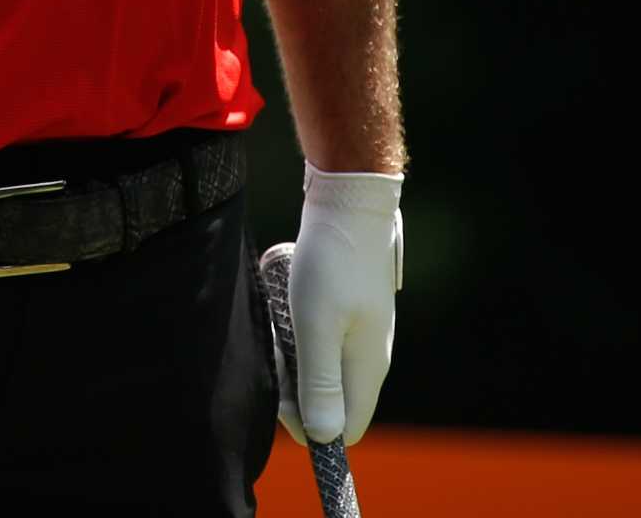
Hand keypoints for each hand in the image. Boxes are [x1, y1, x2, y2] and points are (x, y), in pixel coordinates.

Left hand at [280, 167, 402, 446]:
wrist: (350, 201)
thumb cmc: (332, 262)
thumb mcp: (317, 324)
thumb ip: (320, 382)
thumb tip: (323, 439)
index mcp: (368, 368)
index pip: (345, 429)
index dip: (308, 425)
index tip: (277, 394)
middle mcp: (370, 356)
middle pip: (330, 400)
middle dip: (293, 387)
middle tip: (270, 349)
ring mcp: (361, 331)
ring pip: (321, 367)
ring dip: (291, 356)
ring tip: (276, 322)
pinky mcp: (349, 309)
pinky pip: (318, 339)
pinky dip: (295, 331)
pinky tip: (284, 306)